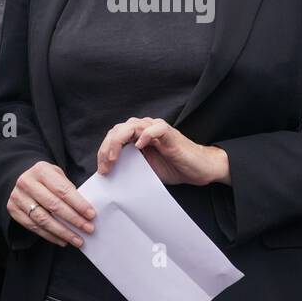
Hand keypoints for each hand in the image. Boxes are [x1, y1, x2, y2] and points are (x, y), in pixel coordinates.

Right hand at [7, 160, 95, 247]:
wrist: (22, 177)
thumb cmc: (46, 178)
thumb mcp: (57, 175)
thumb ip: (69, 189)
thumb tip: (86, 212)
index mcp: (41, 170)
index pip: (63, 190)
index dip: (78, 204)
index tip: (92, 215)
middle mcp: (27, 183)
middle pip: (53, 205)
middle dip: (73, 219)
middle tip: (88, 229)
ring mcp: (17, 197)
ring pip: (43, 219)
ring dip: (63, 232)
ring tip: (77, 240)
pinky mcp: (13, 209)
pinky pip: (33, 227)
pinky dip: (50, 236)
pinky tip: (63, 240)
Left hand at [96, 117, 229, 185]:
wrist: (199, 169)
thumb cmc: (174, 167)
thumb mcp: (145, 169)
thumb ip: (129, 165)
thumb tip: (110, 174)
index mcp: (138, 136)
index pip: (114, 136)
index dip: (104, 151)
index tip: (102, 170)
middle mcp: (145, 128)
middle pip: (118, 129)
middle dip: (107, 147)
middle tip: (105, 167)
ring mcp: (157, 129)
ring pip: (131, 126)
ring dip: (119, 142)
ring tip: (114, 158)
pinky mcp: (170, 133)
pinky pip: (155, 128)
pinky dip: (145, 135)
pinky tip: (139, 147)